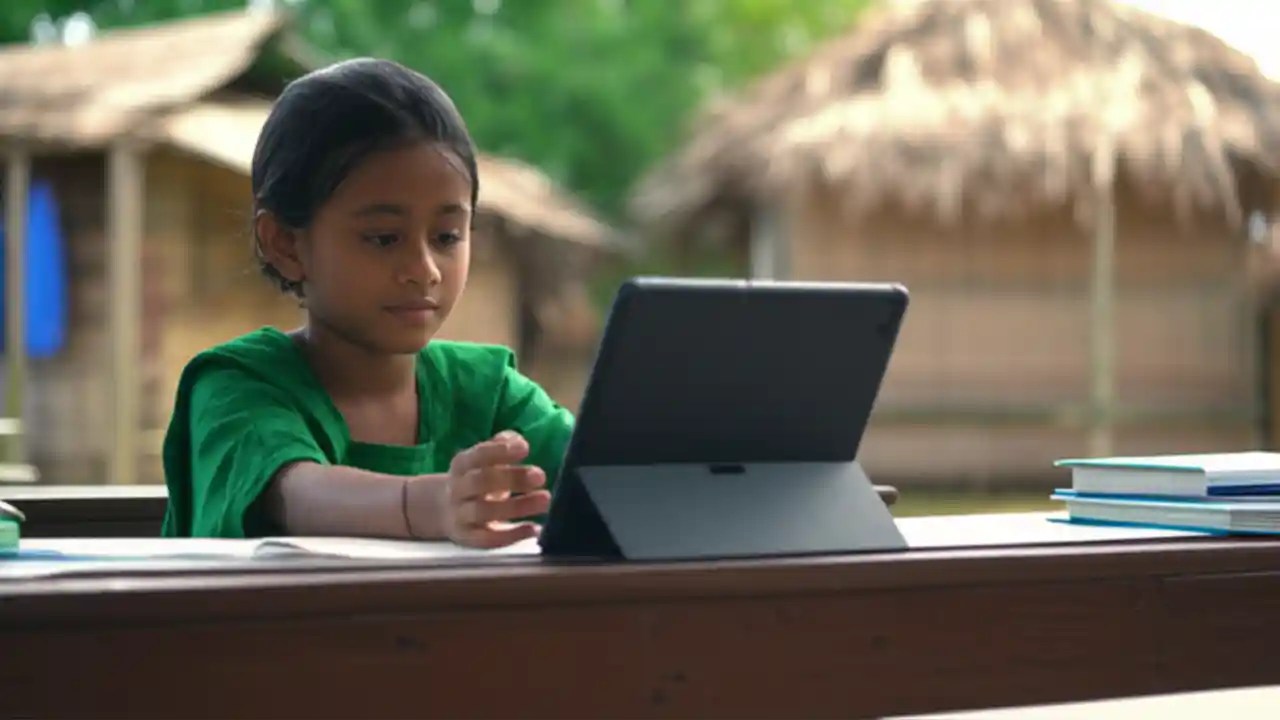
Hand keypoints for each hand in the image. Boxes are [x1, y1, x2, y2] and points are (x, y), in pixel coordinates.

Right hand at [441, 430, 550, 547]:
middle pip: (480, 481)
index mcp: (461, 465)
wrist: (443, 510)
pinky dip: (512, 535)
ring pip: (484, 511)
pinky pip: (488, 539)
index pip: (478, 455)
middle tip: (540, 476)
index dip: (500, 451)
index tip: (525, 448)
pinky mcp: (468, 538)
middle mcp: (457, 489)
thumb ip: (500, 446)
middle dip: (512, 478)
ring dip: (517, 506)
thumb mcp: (482, 460)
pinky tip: (534, 529)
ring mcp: (460, 515)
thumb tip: (518, 441)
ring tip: (545, 499)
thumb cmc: (475, 479)